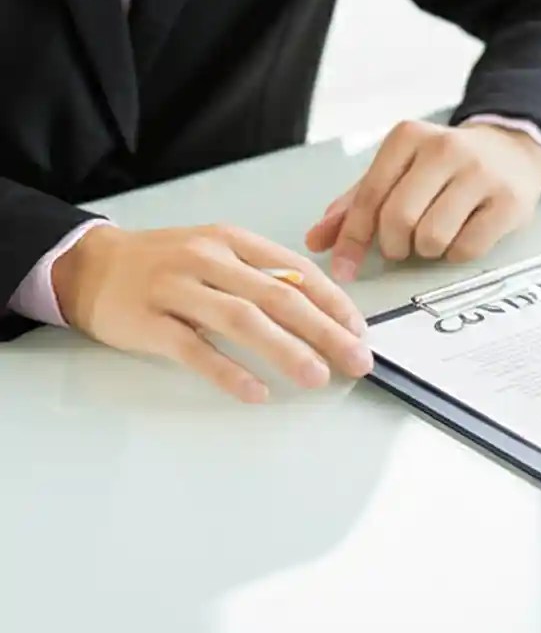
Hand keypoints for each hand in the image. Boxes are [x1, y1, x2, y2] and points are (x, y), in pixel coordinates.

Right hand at [53, 224, 373, 402]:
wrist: (89, 265)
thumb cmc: (165, 264)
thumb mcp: (218, 253)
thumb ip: (263, 275)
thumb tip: (320, 311)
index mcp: (233, 241)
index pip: (297, 271)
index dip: (334, 303)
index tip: (359, 331)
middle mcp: (208, 260)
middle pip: (279, 297)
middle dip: (325, 330)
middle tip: (355, 359)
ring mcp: (176, 289)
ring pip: (242, 320)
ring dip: (285, 350)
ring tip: (317, 376)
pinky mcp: (149, 322)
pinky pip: (195, 350)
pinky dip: (229, 372)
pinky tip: (256, 391)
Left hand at [305, 121, 540, 279]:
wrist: (512, 150)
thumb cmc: (444, 168)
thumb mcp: (399, 172)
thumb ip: (356, 205)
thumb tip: (315, 241)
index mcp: (408, 137)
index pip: (370, 196)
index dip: (352, 238)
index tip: (343, 268)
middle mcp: (445, 148)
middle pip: (399, 219)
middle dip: (393, 245)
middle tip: (402, 245)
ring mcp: (481, 173)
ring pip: (432, 237)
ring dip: (427, 251)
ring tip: (434, 237)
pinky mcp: (509, 201)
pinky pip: (467, 248)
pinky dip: (456, 253)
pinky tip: (461, 237)